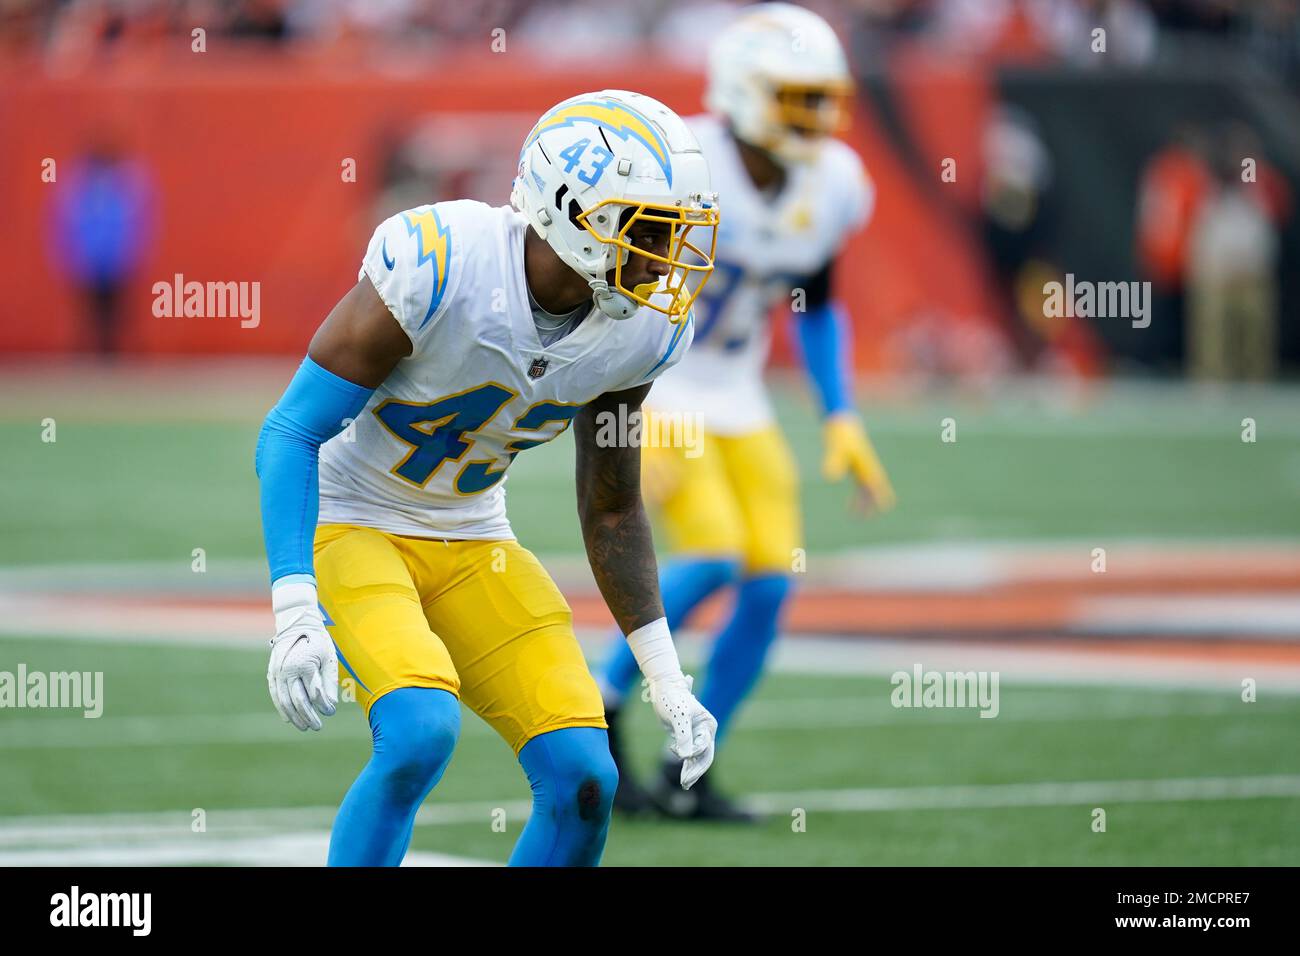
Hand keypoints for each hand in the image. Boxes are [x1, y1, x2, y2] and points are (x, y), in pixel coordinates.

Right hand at [268, 582, 337, 731]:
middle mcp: (288, 671)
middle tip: (317, 727)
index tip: (330, 712)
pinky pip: (276, 695)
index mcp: (304, 665)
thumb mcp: (328, 657)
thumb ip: (329, 681)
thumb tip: (330, 704)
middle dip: (308, 716)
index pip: (314, 693)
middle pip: (298, 701)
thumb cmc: (317, 641)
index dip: (323, 706)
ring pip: (285, 701)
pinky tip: (288, 719)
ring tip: (304, 727)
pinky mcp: (272, 674)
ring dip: (294, 717)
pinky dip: (282, 708)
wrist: (296, 624)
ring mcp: (277, 673)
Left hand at [645, 673, 716, 788]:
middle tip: (685, 782)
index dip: (694, 753)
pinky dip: (687, 766)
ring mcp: (697, 736)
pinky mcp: (687, 738)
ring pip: (698, 759)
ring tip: (684, 784)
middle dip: (696, 770)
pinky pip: (690, 757)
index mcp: (707, 725)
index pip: (704, 746)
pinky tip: (683, 778)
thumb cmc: (672, 699)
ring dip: (692, 771)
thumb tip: (686, 756)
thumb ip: (684, 736)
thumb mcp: (678, 716)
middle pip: (704, 756)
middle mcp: (705, 732)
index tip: (681, 755)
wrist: (664, 688)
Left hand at [822, 411, 895, 514]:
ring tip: (854, 516)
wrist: (841, 422)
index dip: (881, 494)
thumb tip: (829, 477)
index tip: (886, 506)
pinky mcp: (854, 466)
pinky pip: (859, 485)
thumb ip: (834, 462)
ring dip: (863, 502)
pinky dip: (858, 496)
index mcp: (865, 465)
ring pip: (866, 489)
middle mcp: (866, 468)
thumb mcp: (836, 449)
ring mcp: (861, 467)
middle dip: (870, 504)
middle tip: (865, 518)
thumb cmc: (840, 435)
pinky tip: (852, 503)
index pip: (876, 483)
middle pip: (872, 489)